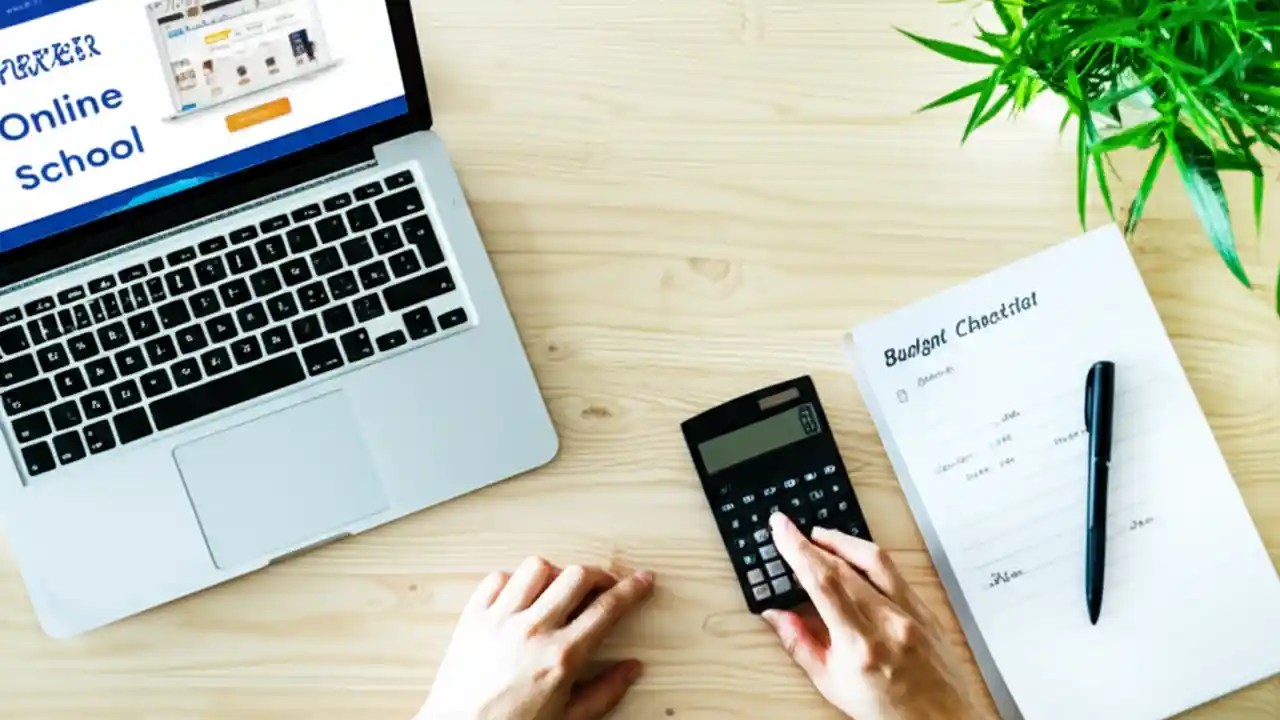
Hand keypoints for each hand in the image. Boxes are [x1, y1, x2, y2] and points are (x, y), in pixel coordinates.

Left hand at [417, 558, 655, 719]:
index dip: (632, 589)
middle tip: (604, 586)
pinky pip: (497, 578)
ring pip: (537, 568)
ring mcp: (499, 620)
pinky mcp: (473, 617)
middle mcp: (531, 631)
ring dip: (556, 574)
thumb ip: (604, 692)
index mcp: (560, 657)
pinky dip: (514, 582)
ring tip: (559, 591)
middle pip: (577, 576)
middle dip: (599, 575)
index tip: (643, 580)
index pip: (607, 608)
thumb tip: (632, 668)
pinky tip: (521, 598)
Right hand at [762, 514, 983, 719]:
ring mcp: (910, 613)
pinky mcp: (924, 609)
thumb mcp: (832, 685)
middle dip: (809, 542)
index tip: (781, 529)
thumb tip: (776, 616)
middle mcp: (888, 623)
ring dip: (840, 541)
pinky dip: (868, 556)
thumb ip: (800, 645)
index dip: (798, 550)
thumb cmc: (890, 711)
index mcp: (860, 645)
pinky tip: (854, 555)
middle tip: (789, 528)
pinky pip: (894, 571)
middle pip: (842, 566)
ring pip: (872, 559)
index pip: (823, 583)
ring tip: (819, 536)